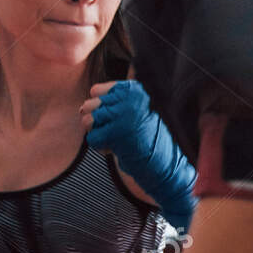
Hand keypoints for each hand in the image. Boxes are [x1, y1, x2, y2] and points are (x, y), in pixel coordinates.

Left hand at [83, 79, 196, 233]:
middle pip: (90, 105)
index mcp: (134, 89)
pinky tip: (115, 149)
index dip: (100, 107)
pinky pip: (92, 138)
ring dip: (98, 134)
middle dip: (96, 121)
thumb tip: (90, 95)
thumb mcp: (139, 108)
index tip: (115, 117)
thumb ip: (120, 97)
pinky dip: (100, 147)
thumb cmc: (149, 137)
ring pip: (88, 121)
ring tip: (115, 139)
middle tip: (113, 131)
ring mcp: (123, 115)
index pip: (96, 91)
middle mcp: (129, 98)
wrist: (164, 163)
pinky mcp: (117, 133)